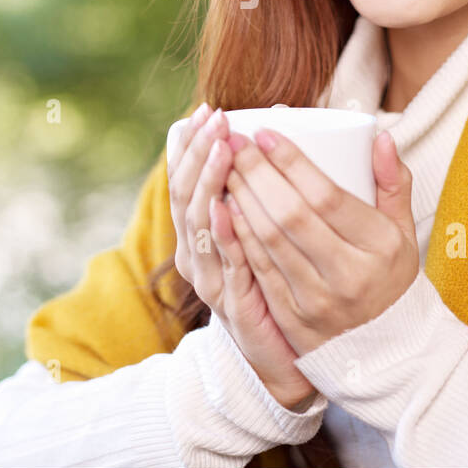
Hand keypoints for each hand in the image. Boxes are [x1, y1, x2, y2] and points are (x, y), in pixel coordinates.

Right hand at [166, 104, 317, 409]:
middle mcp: (195, 250)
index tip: (204, 109)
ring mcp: (208, 276)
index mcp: (202, 231)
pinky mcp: (229, 299)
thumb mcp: (263, 235)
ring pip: (199, 220)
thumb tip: (268, 139)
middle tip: (213, 117)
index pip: (185, 178)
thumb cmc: (277, 288)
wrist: (282, 357)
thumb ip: (262, 193)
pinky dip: (221, 233)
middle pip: (185, 192)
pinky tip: (223, 207)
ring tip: (221, 146)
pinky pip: (224, 261)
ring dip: (209, 180)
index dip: (190, 144)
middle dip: (199, 151)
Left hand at [222, 127, 418, 356]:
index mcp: (379, 247)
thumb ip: (394, 183)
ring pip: (268, 241)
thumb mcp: (402, 232)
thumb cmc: (390, 277)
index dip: (291, 162)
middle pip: (290, 215)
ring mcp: (317, 300)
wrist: (385, 351)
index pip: (327, 196)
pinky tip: (224, 208)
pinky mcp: (292, 318)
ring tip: (223, 166)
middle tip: (234, 143)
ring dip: (240, 199)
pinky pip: (258, 270)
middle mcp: (348, 275)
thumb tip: (380, 136)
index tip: (264, 133)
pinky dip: (238, 236)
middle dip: (256, 173)